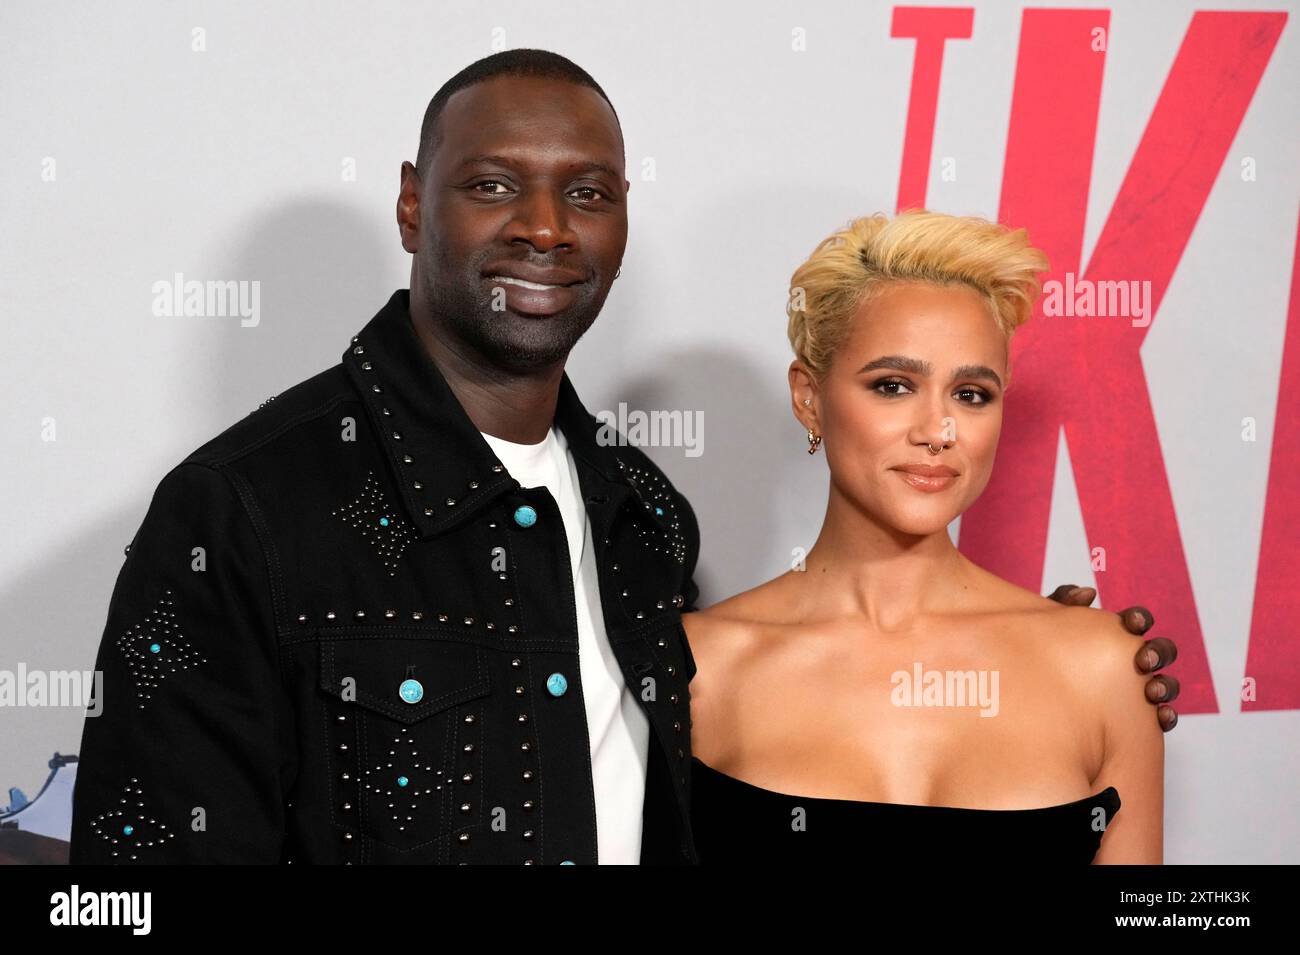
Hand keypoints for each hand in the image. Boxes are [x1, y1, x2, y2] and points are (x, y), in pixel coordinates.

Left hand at [1047, 584, 1179, 731]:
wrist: (1033, 694)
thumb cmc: (1045, 654)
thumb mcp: (1049, 629)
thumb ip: (1063, 604)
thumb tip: (1087, 593)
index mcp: (1116, 635)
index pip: (1137, 622)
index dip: (1140, 619)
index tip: (1132, 623)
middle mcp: (1134, 661)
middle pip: (1162, 651)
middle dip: (1158, 652)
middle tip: (1143, 660)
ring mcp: (1140, 690)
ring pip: (1167, 685)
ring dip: (1165, 686)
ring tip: (1151, 693)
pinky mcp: (1139, 718)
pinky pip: (1162, 718)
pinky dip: (1167, 716)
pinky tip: (1161, 718)